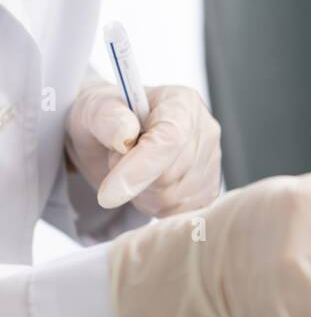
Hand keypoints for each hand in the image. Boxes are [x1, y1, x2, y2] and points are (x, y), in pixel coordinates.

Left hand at [65, 82, 221, 216]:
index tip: (107, 194)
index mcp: (181, 103)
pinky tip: (149, 188)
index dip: (140, 169)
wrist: (114, 139)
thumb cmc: (105, 120)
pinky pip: (182, 213)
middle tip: (118, 161)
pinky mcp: (210, 188)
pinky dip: (156, 208)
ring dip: (142, 195)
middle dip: (133, 179)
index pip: (171, 140)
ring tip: (134, 173)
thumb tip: (125, 135)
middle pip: (170, 176)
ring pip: (175, 199)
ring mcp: (212, 161)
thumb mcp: (92, 110)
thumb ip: (106, 119)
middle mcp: (205, 130)